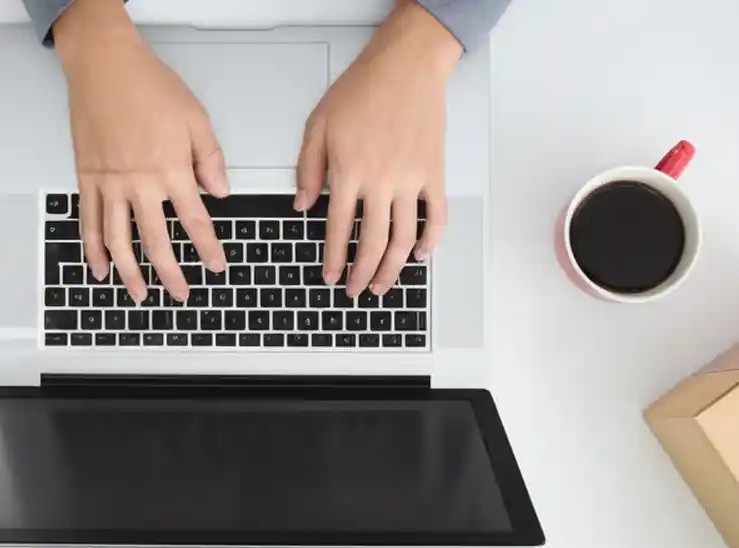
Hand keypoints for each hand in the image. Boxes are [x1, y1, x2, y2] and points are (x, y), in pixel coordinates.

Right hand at [55, 0, 228, 302]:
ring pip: (118, 240)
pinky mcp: (87, 178)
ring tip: (140, 294)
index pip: (194, 220)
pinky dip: (93, 249)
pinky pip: (89, 222)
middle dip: (170, 273)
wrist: (104, 65)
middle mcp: (138, 182)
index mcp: (169, 169)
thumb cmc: (149, 85)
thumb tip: (220, 192)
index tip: (216, 266)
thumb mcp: (196, 118)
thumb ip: (209, 159)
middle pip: (155, 240)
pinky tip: (100, 268)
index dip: (207, 248)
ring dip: (130, 272)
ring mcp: (108, 183)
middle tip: (181, 294)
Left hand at [295, 0, 460, 296]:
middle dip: (362, 273)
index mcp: (349, 171)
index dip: (334, 258)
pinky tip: (421, 254)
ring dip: (393, 268)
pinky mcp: (433, 173)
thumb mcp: (319, 124)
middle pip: (373, 242)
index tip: (330, 276)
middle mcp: (381, 181)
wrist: (406, 66)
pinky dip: (430, 240)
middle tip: (355, 290)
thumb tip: (302, 204)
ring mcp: (411, 180)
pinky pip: (435, 216)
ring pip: (404, 238)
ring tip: (382, 285)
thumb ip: (308, 167)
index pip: (338, 228)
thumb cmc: (362, 89)